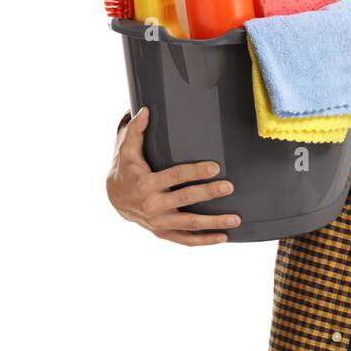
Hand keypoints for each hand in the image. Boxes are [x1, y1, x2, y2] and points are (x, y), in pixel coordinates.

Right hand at [106, 107, 239, 245]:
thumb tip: (146, 109)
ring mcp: (159, 222)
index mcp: (147, 184)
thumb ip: (136, 130)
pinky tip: (224, 237)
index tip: (215, 167)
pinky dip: (204, 240)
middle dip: (209, 193)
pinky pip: (185, 239)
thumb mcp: (127, 150)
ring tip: (236, 218)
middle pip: (186, 199)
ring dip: (214, 222)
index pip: (175, 177)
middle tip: (229, 187)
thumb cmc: (126, 170)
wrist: (115, 199)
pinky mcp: (163, 232)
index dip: (196, 172)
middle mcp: (153, 205)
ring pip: (190, 224)